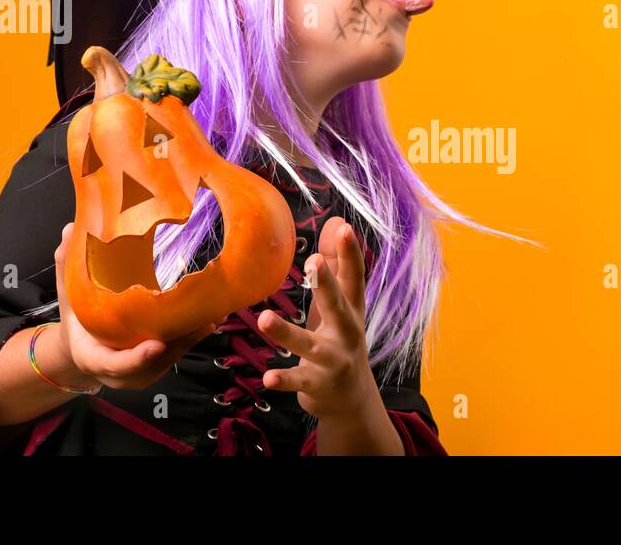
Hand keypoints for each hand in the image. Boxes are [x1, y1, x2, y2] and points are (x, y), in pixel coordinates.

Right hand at [52, 222, 220, 390]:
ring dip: (193, 339)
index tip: (156, 345)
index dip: (136, 358)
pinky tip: (212, 317)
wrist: (81, 350)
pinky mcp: (156, 367)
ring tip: (214, 314)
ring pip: (170, 360)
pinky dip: (193, 337)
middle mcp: (119, 372)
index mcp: (92, 357)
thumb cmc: (76, 321)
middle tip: (200, 322)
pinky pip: (176, 354)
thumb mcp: (68, 295)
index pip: (113, 363)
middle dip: (178, 345)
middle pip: (152, 363)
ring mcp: (140, 373)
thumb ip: (66, 265)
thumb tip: (69, 229)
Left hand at [256, 216, 380, 419]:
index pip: (354, 279)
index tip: (345, 229)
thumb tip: (336, 221)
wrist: (352, 399)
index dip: (351, 254)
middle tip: (314, 261)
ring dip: (289, 333)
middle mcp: (347, 333)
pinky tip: (267, 376)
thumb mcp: (342, 305)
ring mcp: (334, 361)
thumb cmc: (341, 342)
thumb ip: (337, 265)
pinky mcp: (318, 384)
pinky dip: (285, 379)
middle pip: (338, 307)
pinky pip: (299, 381)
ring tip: (266, 319)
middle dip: (327, 286)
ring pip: (311, 346)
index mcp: (351, 310)